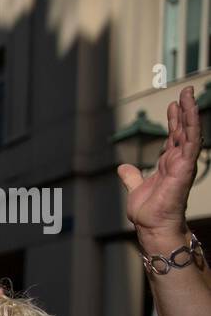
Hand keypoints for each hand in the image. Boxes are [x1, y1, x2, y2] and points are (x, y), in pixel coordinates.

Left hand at [118, 86, 199, 240]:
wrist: (152, 225)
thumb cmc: (148, 212)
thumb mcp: (136, 188)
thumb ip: (132, 177)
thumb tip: (123, 167)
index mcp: (168, 163)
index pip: (174, 136)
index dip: (174, 120)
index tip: (174, 104)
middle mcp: (178, 160)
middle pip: (183, 129)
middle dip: (185, 109)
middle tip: (186, 90)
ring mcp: (184, 163)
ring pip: (189, 131)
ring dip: (190, 112)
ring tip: (189, 93)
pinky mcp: (185, 166)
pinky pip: (191, 142)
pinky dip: (191, 125)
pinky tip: (190, 111)